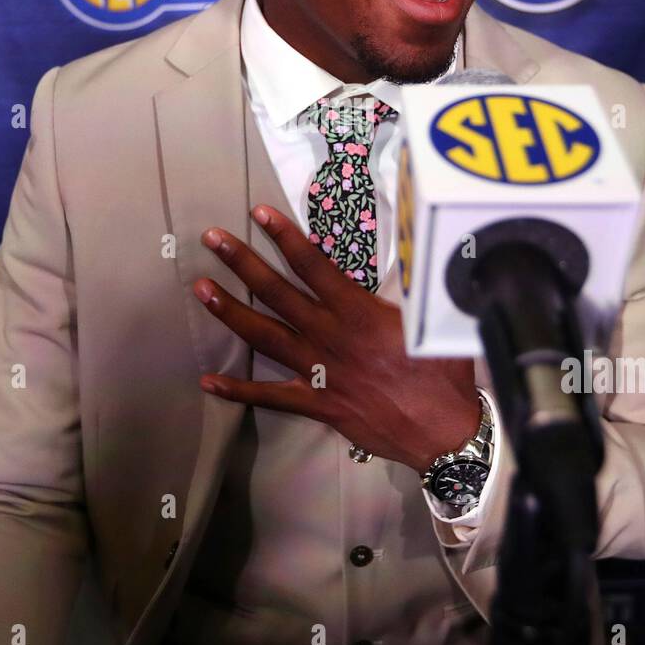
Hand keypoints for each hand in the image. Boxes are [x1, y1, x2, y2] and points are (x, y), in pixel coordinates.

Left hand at [192, 203, 479, 474]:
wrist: (442, 431)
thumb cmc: (442, 374)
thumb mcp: (431, 319)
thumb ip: (411, 286)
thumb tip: (416, 251)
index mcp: (358, 312)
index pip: (313, 265)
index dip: (284, 236)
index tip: (259, 213)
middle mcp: (330, 336)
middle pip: (277, 293)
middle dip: (242, 263)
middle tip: (212, 240)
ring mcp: (318, 371)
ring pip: (265, 336)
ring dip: (231, 312)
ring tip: (202, 290)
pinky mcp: (317, 404)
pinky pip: (270, 396)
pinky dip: (239, 390)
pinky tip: (209, 382)